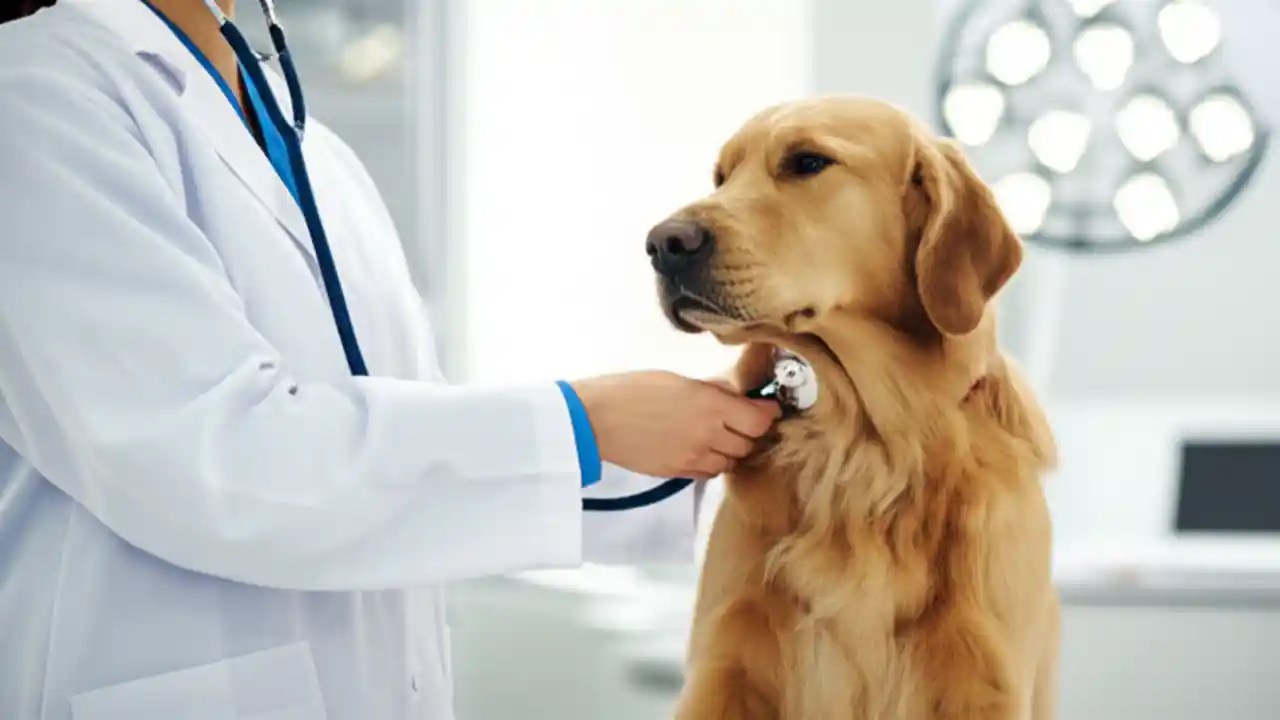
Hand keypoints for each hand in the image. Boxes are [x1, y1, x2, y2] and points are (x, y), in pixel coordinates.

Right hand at [569, 371, 780, 479]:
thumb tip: (734, 392)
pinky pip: (710, 472)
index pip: (759, 419)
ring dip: (733, 450)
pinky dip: (714, 462)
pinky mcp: (679, 472)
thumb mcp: (676, 379)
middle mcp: (708, 433)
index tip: (766, 406)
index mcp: (710, 404)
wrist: (596, 419)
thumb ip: (710, 388)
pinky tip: (703, 449)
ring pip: (732, 462)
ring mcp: (694, 457)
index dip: (767, 413)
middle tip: (745, 420)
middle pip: (750, 443)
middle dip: (751, 432)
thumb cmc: (631, 390)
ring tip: (723, 435)